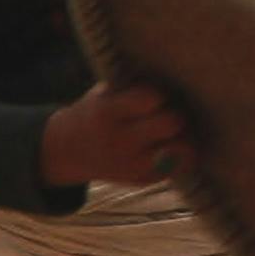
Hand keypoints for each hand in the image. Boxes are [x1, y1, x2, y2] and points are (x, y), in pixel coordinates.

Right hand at [38, 80, 196, 192]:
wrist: (70, 151)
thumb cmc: (98, 112)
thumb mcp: (103, 94)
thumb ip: (133, 88)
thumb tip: (175, 75)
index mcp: (107, 113)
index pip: (150, 98)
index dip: (158, 94)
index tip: (154, 97)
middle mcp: (120, 142)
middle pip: (170, 123)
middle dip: (173, 115)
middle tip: (167, 113)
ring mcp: (134, 165)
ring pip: (183, 149)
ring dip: (184, 137)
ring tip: (173, 132)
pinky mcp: (145, 180)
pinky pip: (180, 166)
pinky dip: (181, 154)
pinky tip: (170, 146)